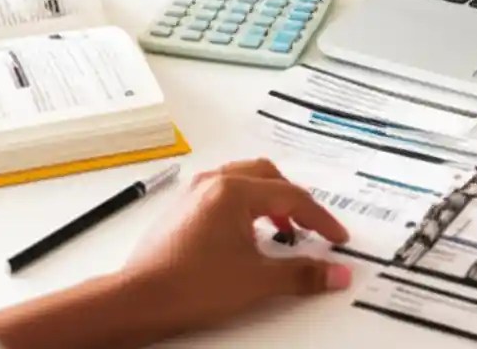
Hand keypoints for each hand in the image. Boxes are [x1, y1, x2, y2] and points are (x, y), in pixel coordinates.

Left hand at [123, 159, 352, 335]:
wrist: (141, 299)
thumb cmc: (188, 285)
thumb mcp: (257, 281)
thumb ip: (302, 274)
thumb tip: (334, 273)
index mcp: (233, 191)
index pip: (291, 197)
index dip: (320, 219)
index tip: (335, 237)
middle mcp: (213, 184)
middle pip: (268, 176)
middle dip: (295, 202)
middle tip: (312, 228)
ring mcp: (194, 194)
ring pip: (244, 180)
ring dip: (269, 200)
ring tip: (283, 231)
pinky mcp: (183, 209)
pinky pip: (223, 193)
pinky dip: (246, 206)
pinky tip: (248, 235)